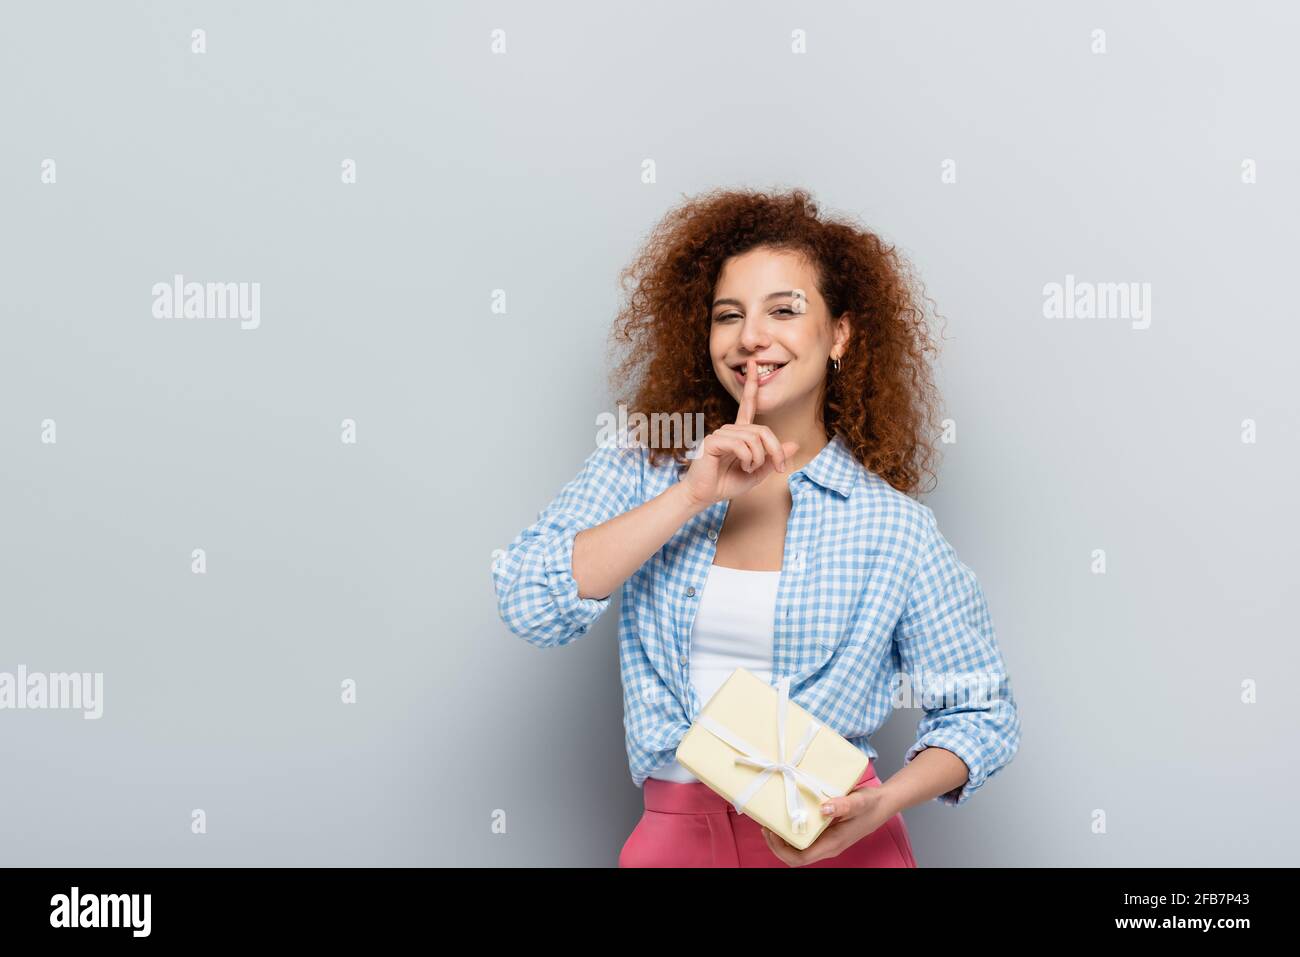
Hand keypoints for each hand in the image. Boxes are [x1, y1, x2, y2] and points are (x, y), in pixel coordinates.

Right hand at [680, 358, 799, 508]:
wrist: (703, 496)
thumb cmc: (726, 483)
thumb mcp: (757, 473)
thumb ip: (773, 458)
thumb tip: (794, 444)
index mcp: (739, 433)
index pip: (747, 405)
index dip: (751, 385)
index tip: (752, 364)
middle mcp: (729, 429)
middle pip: (763, 430)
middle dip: (776, 450)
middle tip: (778, 467)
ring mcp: (720, 434)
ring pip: (753, 438)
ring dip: (759, 458)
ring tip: (750, 469)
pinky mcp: (713, 442)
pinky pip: (740, 444)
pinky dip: (748, 458)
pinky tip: (743, 466)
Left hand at [760, 781, 897, 866]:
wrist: (883, 803)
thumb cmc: (871, 805)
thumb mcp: (858, 802)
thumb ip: (842, 805)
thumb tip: (823, 809)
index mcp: (832, 844)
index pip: (801, 858)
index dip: (782, 849)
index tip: (771, 831)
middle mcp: (827, 845)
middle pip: (795, 856)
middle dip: (777, 844)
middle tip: (766, 824)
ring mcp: (826, 840)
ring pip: (799, 848)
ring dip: (782, 837)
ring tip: (772, 820)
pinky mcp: (826, 832)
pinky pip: (805, 837)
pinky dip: (793, 829)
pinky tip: (788, 814)